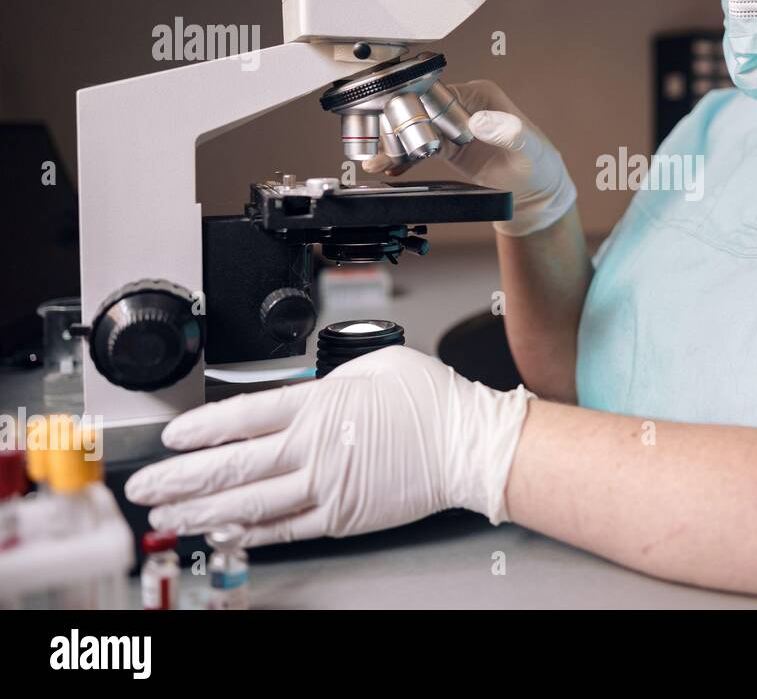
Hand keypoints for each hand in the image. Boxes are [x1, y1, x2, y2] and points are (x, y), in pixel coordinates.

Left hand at [124, 347, 534, 545]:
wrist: (469, 446)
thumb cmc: (432, 403)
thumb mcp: (375, 364)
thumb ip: (328, 381)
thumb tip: (300, 392)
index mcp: (320, 405)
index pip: (242, 419)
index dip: (199, 431)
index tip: (171, 438)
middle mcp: (315, 449)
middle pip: (232, 467)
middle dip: (180, 478)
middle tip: (146, 486)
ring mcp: (326, 487)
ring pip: (249, 504)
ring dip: (202, 511)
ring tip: (170, 515)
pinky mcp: (341, 515)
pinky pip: (285, 528)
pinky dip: (251, 532)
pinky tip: (226, 532)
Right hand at [363, 79, 575, 236]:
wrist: (535, 191)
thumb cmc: (538, 163)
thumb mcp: (527, 146)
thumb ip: (507, 131)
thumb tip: (479, 121)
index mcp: (479, 95)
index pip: (438, 93)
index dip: (417, 106)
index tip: (399, 121)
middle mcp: (462, 106)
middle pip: (419, 110)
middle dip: (398, 127)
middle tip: (379, 145)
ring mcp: (452, 127)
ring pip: (415, 130)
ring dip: (395, 145)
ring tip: (375, 161)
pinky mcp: (447, 147)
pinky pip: (419, 150)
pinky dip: (403, 159)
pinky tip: (388, 168)